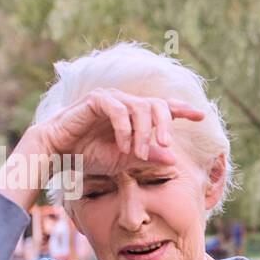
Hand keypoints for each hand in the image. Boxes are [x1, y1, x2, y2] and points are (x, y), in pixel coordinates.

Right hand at [0, 88, 206, 211]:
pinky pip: (119, 110)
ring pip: (140, 107)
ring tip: (140, 153)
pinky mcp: (96, 100)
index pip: (163, 107)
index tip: (200, 116)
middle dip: (165, 124)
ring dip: (143, 133)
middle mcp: (125, 103)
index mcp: (134, 115)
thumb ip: (149, 157)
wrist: (58, 153)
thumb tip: (175, 159)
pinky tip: (123, 145)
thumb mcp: (125, 160)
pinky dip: (125, 129)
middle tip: (165, 145)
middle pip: (157, 104)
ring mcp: (111, 99)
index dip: (182, 109)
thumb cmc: (90, 156)